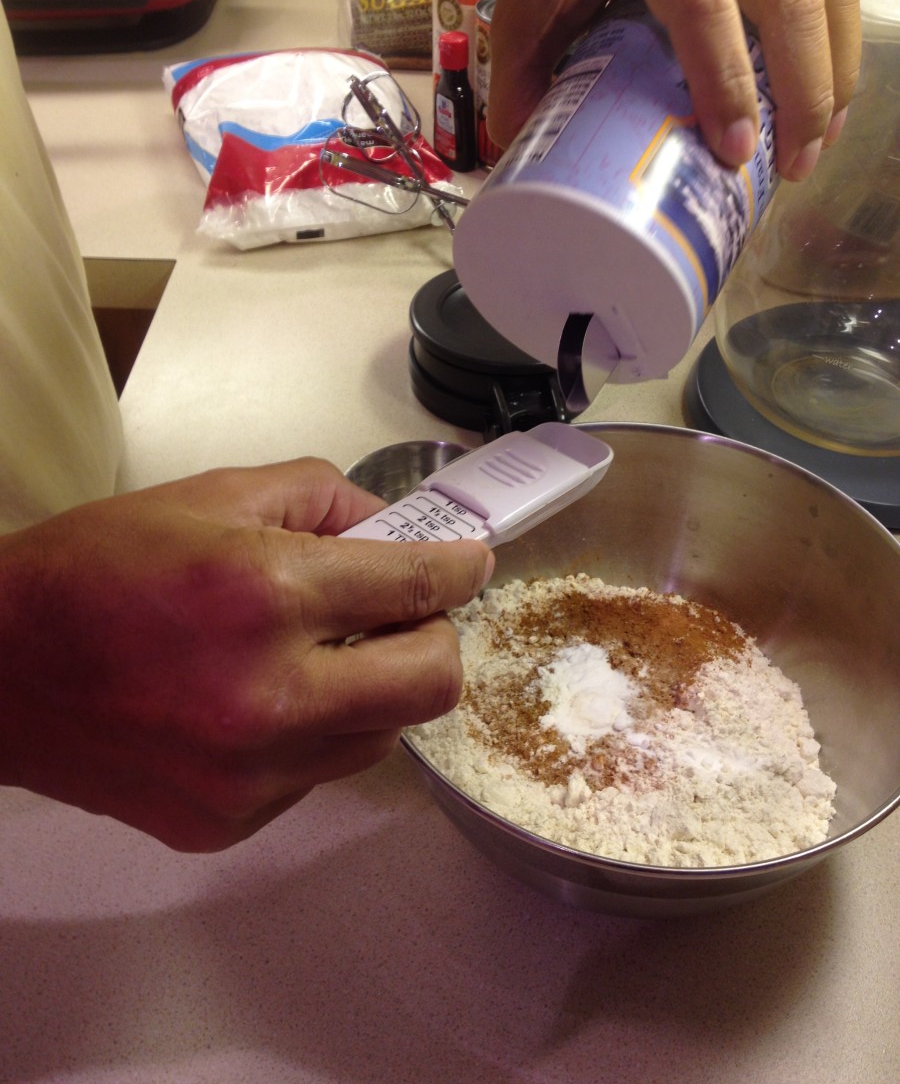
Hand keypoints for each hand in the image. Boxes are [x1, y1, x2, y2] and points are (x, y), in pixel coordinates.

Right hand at [0, 459, 492, 850]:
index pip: (414, 587)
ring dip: (372, 689)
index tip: (473, 565)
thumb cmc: (96, 570)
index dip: (461, 570)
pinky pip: (318, 775)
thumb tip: (390, 530)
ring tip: (317, 656)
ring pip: (381, 736)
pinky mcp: (229, 822)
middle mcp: (269, 698)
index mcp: (263, 595)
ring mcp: (252, 776)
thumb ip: (318, 499)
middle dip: (434, 639)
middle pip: (430, 684)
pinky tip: (261, 702)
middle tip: (402, 615)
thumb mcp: (211, 497)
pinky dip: (315, 733)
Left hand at [486, 0, 860, 179]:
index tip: (735, 152)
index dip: (725, 83)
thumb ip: (520, 63)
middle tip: (795, 166)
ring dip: (835, 67)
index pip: (703, 5)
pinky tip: (828, 85)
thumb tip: (518, 144)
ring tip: (819, 139)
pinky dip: (839, 31)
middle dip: (802, 92)